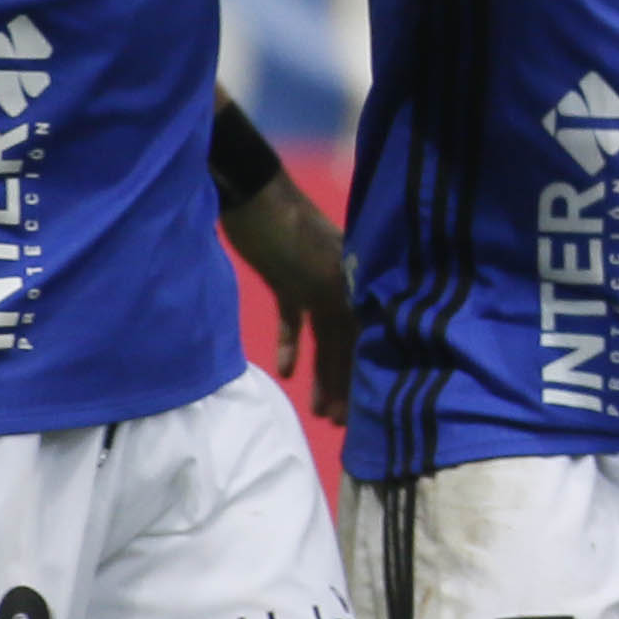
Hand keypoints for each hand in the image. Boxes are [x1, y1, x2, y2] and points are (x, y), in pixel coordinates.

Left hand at [221, 172, 361, 424]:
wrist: (248, 195)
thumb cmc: (286, 230)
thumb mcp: (320, 273)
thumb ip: (344, 310)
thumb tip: (367, 349)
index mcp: (357, 283)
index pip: (370, 337)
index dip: (367, 373)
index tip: (368, 410)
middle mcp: (343, 285)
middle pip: (348, 342)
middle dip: (345, 382)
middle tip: (342, 422)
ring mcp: (315, 282)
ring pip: (322, 337)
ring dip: (321, 372)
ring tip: (320, 410)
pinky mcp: (288, 279)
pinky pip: (294, 318)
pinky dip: (291, 343)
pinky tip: (285, 370)